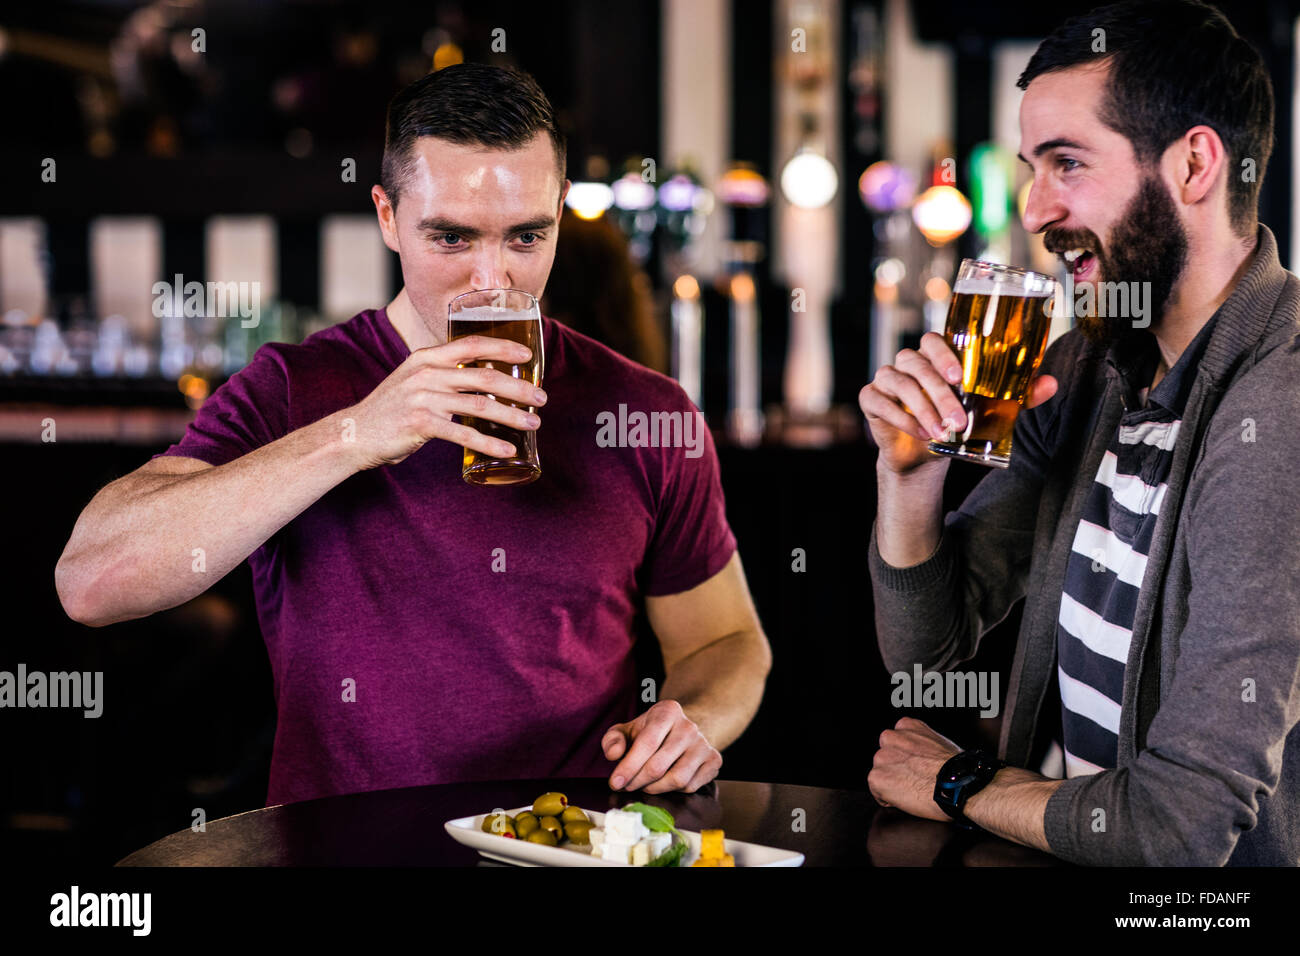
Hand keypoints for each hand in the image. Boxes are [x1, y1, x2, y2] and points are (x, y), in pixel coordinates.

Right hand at [343, 335, 546, 469]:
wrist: (355, 432)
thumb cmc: (391, 409)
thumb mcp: (414, 380)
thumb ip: (442, 375)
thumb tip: (479, 378)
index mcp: (427, 357)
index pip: (471, 344)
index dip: (502, 347)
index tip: (527, 356)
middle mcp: (426, 373)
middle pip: (483, 375)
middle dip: (518, 387)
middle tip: (541, 398)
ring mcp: (423, 398)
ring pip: (479, 404)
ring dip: (511, 416)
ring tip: (533, 424)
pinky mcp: (420, 424)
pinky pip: (463, 434)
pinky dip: (489, 443)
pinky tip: (507, 450)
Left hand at [602, 699, 721, 793]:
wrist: (681, 732)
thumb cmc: (649, 733)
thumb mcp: (628, 730)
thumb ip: (613, 739)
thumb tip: (614, 755)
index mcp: (667, 711)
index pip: (647, 743)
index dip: (629, 766)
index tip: (615, 782)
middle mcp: (689, 726)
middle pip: (659, 765)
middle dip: (638, 781)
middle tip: (626, 786)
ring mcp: (704, 744)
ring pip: (677, 779)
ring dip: (655, 788)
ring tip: (644, 785)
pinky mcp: (714, 760)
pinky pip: (691, 786)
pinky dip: (674, 791)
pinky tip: (664, 783)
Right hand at [859, 331, 1056, 474]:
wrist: (923, 454)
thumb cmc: (955, 423)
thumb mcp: (987, 412)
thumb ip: (1016, 397)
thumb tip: (1051, 384)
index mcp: (935, 357)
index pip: (933, 340)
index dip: (943, 353)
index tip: (959, 375)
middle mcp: (908, 363)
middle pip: (917, 365)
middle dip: (938, 394)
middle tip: (958, 420)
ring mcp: (886, 379)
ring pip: (899, 383)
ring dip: (921, 409)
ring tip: (941, 433)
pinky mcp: (871, 399)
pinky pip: (880, 402)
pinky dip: (901, 418)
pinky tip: (920, 434)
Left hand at [867, 717, 962, 822]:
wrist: (956, 785)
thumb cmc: (954, 769)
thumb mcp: (939, 743)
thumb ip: (922, 743)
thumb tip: (920, 755)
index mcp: (906, 726)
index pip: (896, 742)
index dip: (906, 758)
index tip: (916, 767)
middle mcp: (891, 737)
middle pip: (886, 757)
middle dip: (896, 768)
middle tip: (915, 780)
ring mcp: (882, 757)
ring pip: (881, 773)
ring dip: (892, 782)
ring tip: (913, 789)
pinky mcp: (876, 777)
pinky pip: (876, 791)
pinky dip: (887, 798)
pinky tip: (906, 798)